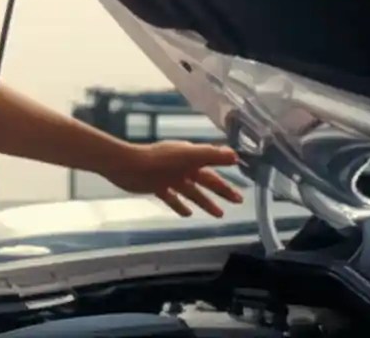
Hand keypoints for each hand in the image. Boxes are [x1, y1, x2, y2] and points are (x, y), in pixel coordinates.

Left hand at [102, 141, 244, 217]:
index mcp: (191, 157)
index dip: (228, 173)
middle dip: (222, 190)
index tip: (242, 180)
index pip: (215, 165)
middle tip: (238, 201)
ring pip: (192, 191)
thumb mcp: (189, 155)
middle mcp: (182, 167)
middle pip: (206, 180)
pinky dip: (180, 205)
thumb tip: (235, 156)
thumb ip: (211, 155)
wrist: (127, 166)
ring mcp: (169, 177)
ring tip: (220, 214)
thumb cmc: (159, 158)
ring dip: (205, 202)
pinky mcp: (157, 187)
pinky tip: (188, 214)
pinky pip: (173, 198)